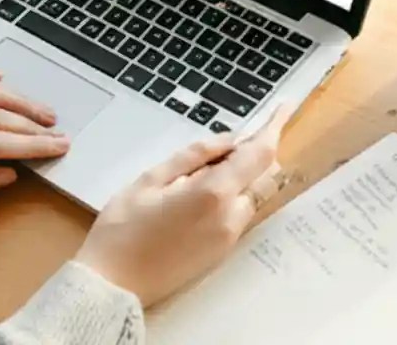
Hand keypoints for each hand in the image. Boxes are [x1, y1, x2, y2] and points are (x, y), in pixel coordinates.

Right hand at [75, 109, 289, 305]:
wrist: (114, 287)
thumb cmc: (122, 229)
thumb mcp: (150, 180)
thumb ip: (193, 155)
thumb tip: (228, 140)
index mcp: (213, 194)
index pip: (260, 154)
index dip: (273, 128)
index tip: (282, 109)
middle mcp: (230, 217)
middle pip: (265, 176)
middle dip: (257, 153)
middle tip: (226, 143)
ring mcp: (229, 239)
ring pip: (254, 196)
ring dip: (243, 177)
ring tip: (199, 173)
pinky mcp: (223, 254)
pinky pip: (240, 215)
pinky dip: (233, 197)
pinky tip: (198, 197)